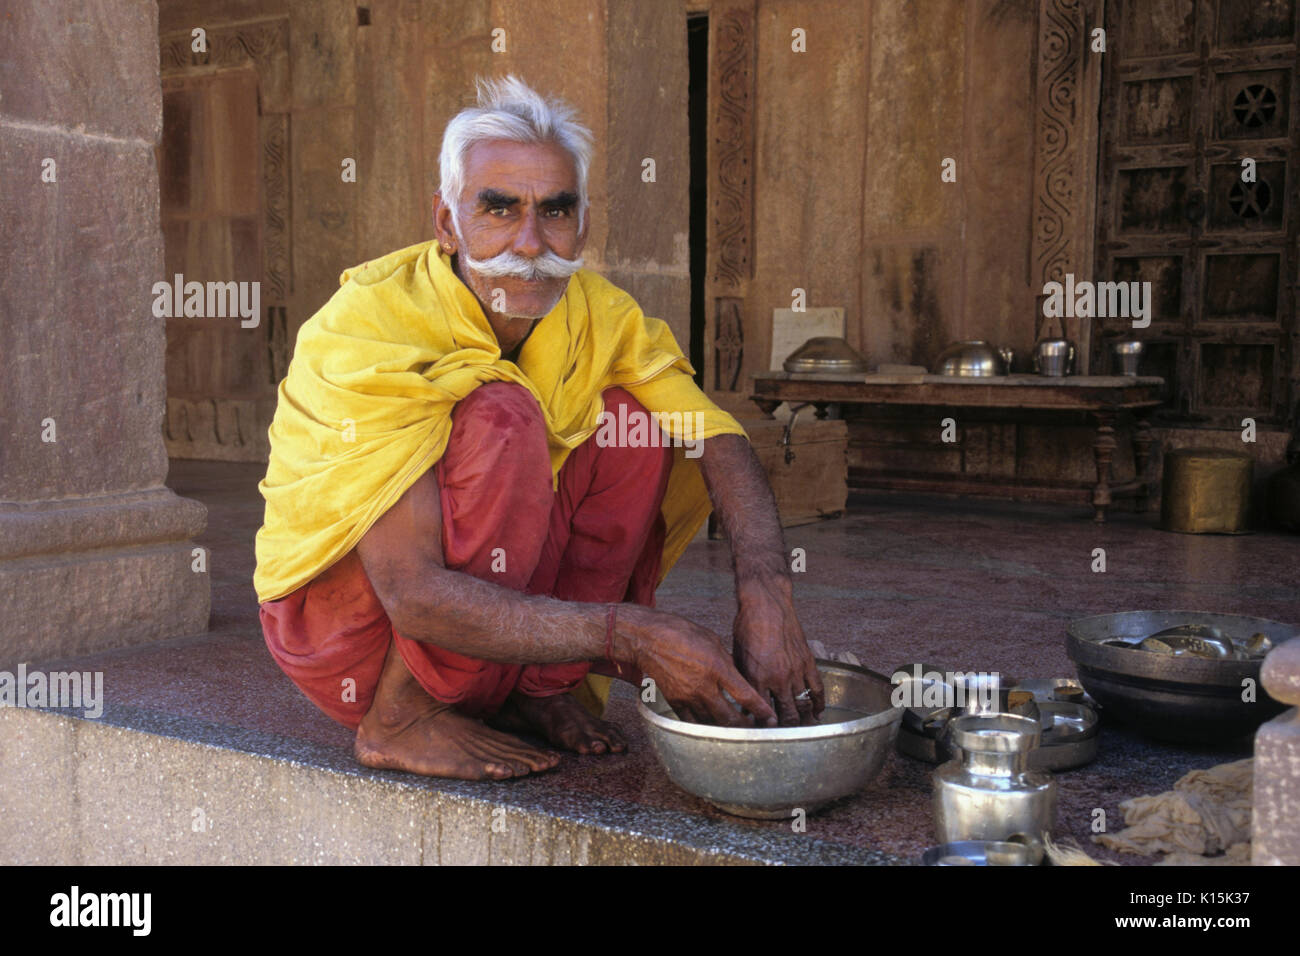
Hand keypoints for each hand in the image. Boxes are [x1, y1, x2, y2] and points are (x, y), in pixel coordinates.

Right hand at [624, 608, 777, 727]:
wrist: (649, 638)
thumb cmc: (682, 633)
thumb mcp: (713, 641)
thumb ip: (727, 663)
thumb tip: (739, 679)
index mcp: (717, 667)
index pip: (745, 695)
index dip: (761, 710)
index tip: (771, 719)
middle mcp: (704, 686)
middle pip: (730, 717)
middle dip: (746, 726)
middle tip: (756, 728)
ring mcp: (688, 696)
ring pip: (712, 723)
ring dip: (727, 729)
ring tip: (738, 730)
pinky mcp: (675, 702)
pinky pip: (693, 722)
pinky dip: (705, 726)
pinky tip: (713, 727)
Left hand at [732, 576, 823, 725]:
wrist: (766, 604)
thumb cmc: (746, 628)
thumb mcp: (737, 657)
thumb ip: (743, 681)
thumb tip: (743, 701)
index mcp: (757, 679)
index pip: (762, 714)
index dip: (763, 728)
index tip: (762, 735)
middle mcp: (777, 678)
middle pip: (787, 715)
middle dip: (786, 730)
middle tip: (785, 737)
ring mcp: (795, 671)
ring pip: (803, 705)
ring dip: (803, 720)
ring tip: (802, 730)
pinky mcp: (808, 661)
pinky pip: (818, 688)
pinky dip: (819, 703)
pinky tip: (818, 712)